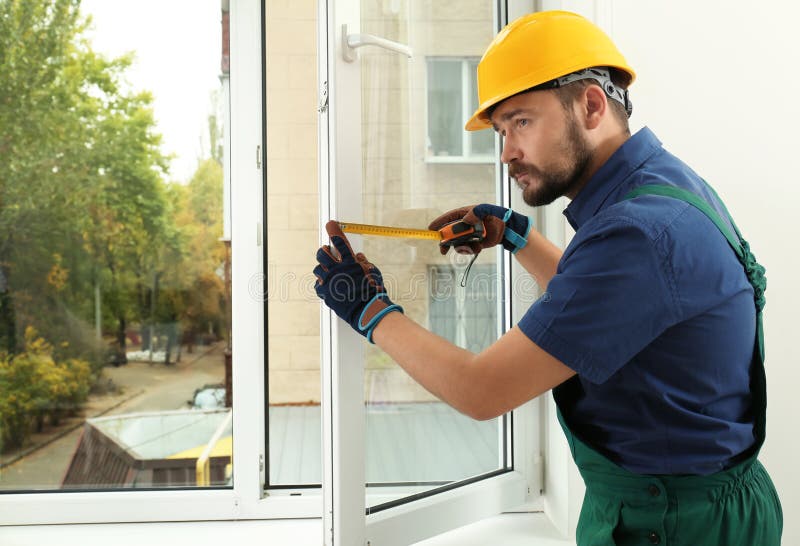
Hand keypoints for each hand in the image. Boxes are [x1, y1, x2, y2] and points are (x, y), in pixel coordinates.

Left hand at [314, 221, 402, 342]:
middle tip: (326, 250)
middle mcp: (337, 269)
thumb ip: (364, 262)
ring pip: (317, 268)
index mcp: (349, 262)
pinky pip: (318, 284)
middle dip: (323, 250)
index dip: (334, 230)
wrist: (366, 310)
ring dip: (322, 267)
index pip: (339, 241)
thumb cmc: (373, 290)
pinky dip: (322, 283)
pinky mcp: (325, 293)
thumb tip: (358, 256)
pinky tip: (326, 283)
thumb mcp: (374, 272)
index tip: (330, 225)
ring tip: (327, 269)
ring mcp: (329, 281)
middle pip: (322, 253)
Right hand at [428, 204, 531, 254]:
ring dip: (461, 247)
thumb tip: (465, 220)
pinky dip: (470, 250)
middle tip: (443, 250)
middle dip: (445, 241)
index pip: (449, 218)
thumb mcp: (488, 210)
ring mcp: (469, 234)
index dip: (439, 223)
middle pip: (450, 233)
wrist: (509, 230)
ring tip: (472, 247)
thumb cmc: (498, 216)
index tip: (431, 229)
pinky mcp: (474, 243)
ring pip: (457, 243)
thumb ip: (476, 212)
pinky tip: (478, 248)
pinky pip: (466, 248)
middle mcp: (466, 224)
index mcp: (466, 214)